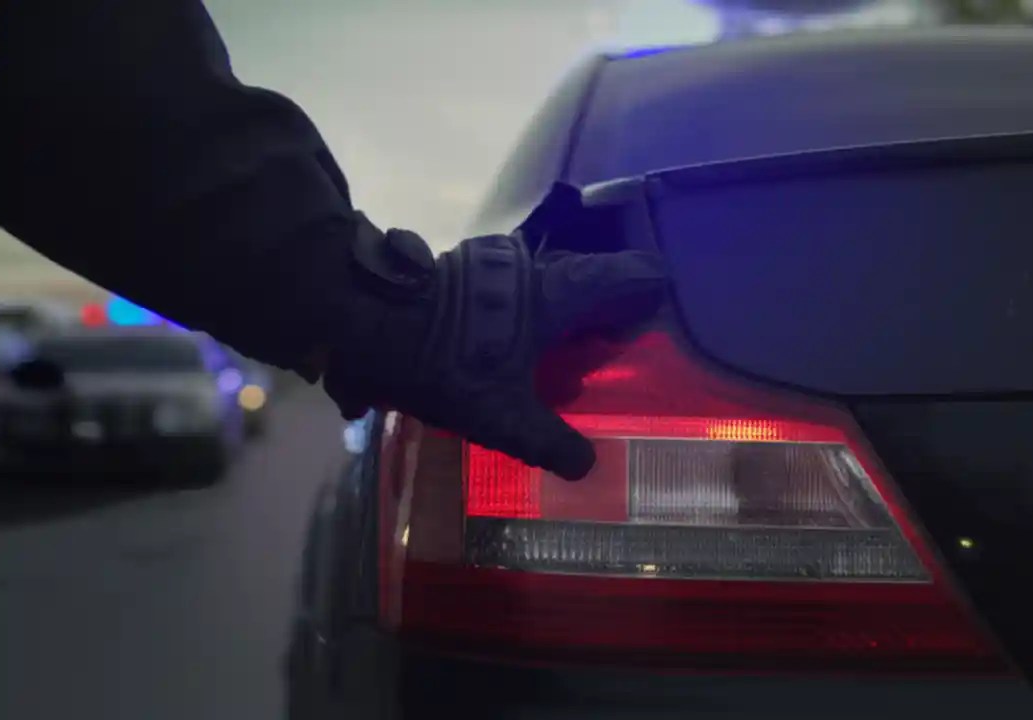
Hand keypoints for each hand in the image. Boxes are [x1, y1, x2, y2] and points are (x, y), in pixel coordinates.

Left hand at [323, 227, 665, 479]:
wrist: (364, 323)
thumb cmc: (448, 364)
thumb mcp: (504, 417)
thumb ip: (551, 442)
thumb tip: (587, 467)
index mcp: (558, 292)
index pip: (628, 273)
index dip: (652, 285)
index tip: (668, 301)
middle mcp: (535, 266)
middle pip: (590, 277)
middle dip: (607, 306)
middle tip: (619, 339)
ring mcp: (496, 261)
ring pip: (549, 280)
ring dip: (564, 309)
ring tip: (568, 349)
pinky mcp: (463, 268)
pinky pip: (516, 286)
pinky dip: (528, 310)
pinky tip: (516, 343)